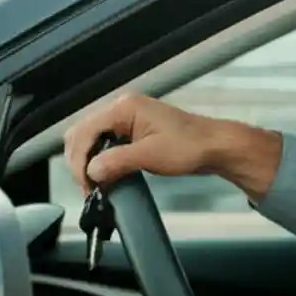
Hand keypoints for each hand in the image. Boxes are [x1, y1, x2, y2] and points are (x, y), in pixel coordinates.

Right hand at [62, 92, 280, 199]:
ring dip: (89, 162)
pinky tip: (105, 177)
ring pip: (93, 139)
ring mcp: (127, 119)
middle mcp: (122, 108)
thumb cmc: (189, 147)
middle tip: (89, 188)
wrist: (215, 147)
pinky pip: (107, 144)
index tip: (86, 184)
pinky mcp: (134, 131)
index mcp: (123, 107)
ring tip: (95, 186)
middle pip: (83, 133)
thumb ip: (117, 161)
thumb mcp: (151, 155)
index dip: (79, 160)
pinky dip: (101, 160)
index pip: (85, 131)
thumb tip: (91, 171)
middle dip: (80, 161)